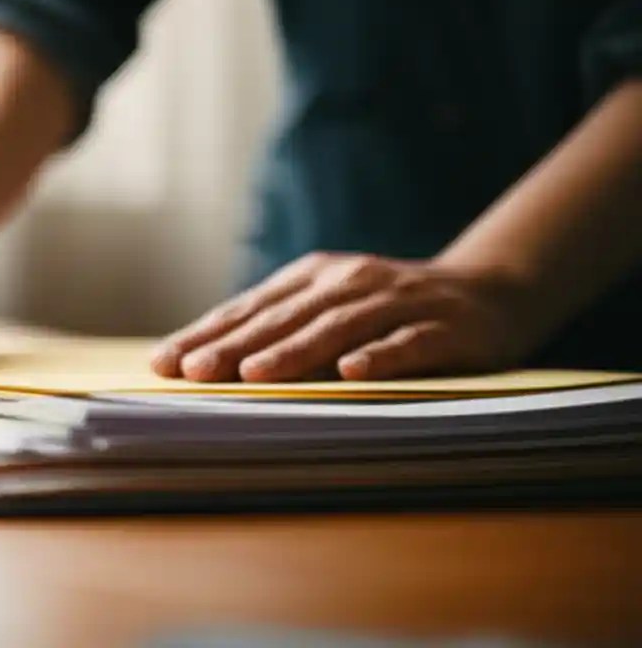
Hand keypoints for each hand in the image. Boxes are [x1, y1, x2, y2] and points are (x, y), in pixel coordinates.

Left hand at [151, 252, 541, 381]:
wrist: (489, 292)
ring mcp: (397, 301)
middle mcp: (349, 282)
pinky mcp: (442, 326)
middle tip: (193, 371)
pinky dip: (379, 357)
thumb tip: (206, 362)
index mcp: (313, 278)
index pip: (249, 309)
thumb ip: (282, 329)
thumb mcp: (331, 310)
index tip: (163, 362)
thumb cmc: (389, 310)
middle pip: (283, 317)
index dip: (205, 334)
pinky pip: (406, 343)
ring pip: (337, 327)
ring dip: (294, 351)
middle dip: (234, 345)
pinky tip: (352, 373)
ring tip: (255, 374)